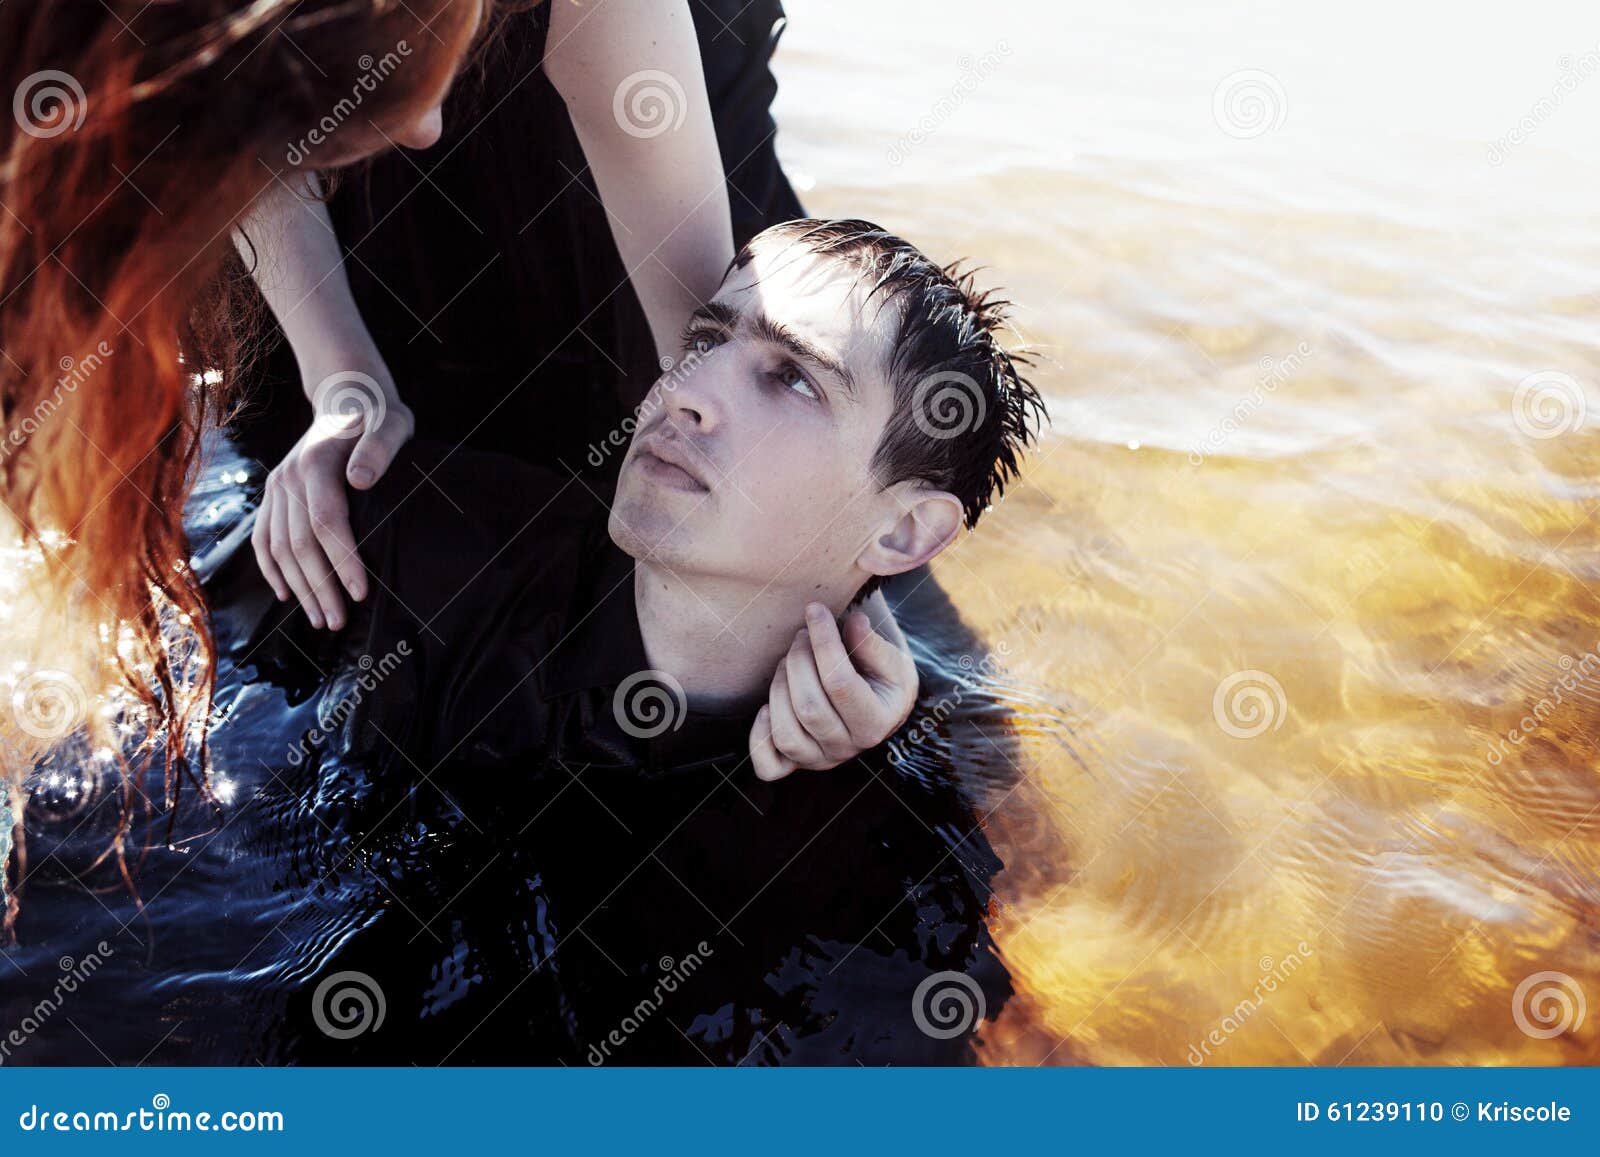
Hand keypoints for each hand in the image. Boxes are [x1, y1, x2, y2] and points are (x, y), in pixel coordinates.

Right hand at [252, 368, 412, 629]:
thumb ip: (379, 449)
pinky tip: (287, 596)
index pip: (326, 523)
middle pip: (299, 544)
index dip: (342, 561)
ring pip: (278, 547)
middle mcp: (288, 478)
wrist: (346, 397)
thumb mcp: (392, 424)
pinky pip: (263, 538)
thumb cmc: (379, 416)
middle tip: (339, 623)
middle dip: (321, 587)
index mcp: (316, 465)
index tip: (361, 593)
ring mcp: (277, 487)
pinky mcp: (275, 493)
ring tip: (320, 620)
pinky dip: (271, 569)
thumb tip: (359, 480)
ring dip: (298, 588)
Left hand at [748, 591, 919, 781]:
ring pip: (786, 733)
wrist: (880, 706)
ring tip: (788, 662)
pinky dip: (760, 737)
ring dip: (779, 688)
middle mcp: (848, 748)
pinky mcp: (797, 763)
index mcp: (876, 722)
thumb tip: (854, 622)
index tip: (815, 610)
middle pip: (807, 707)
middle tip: (800, 635)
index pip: (839, 683)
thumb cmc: (883, 680)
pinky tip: (766, 709)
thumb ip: (872, 644)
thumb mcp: (892, 661)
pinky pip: (768, 766)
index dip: (823, 642)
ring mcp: (820, 760)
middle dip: (798, 661)